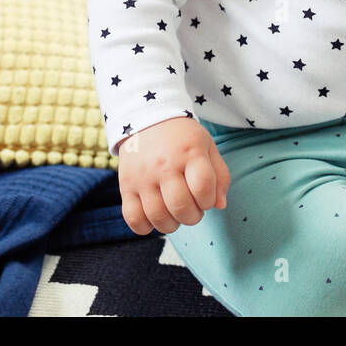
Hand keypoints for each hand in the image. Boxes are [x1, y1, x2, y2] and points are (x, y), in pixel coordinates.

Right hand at [116, 116, 230, 234]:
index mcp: (189, 153)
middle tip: (191, 208)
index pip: (203, 188)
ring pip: (158, 217)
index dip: (208, 200)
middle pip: (181, 207)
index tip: (204, 196)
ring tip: (173, 213)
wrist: (146, 118)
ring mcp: (142, 176)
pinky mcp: (126, 185)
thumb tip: (219, 205)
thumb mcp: (207, 146)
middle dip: (193, 216)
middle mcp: (164, 165)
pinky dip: (145, 227)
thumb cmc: (182, 137)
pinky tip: (153, 217)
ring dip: (172, 224)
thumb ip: (219, 175)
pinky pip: (133, 218)